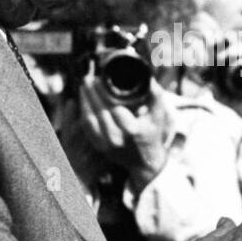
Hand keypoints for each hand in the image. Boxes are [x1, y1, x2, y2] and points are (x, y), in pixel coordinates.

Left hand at [78, 75, 175, 189]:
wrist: (145, 162)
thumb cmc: (152, 134)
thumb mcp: (158, 115)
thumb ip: (155, 96)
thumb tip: (150, 79)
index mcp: (133, 130)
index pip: (114, 108)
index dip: (104, 93)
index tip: (99, 80)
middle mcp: (118, 139)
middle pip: (99, 112)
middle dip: (91, 93)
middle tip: (88, 78)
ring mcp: (106, 145)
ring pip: (89, 120)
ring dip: (84, 101)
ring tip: (83, 87)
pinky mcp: (99, 147)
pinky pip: (86, 128)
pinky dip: (83, 113)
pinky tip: (83, 101)